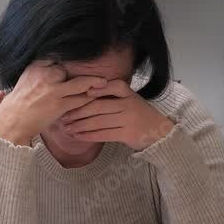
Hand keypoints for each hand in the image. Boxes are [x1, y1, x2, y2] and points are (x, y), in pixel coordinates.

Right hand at [0, 63, 106, 145]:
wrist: (11, 123)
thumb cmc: (17, 105)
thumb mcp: (25, 82)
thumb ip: (40, 74)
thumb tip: (57, 69)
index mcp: (35, 68)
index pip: (57, 58)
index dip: (69, 61)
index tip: (81, 61)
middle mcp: (44, 76)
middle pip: (69, 70)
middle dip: (80, 74)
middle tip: (95, 75)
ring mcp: (52, 90)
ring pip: (80, 83)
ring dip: (93, 84)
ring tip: (104, 83)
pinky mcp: (59, 105)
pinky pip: (80, 99)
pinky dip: (89, 98)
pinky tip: (95, 98)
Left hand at [59, 79, 173, 149]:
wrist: (159, 132)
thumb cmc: (139, 114)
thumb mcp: (130, 100)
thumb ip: (113, 96)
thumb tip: (87, 92)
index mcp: (128, 94)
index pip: (112, 87)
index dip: (96, 90)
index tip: (79, 94)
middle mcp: (129, 105)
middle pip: (98, 106)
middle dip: (78, 112)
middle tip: (63, 116)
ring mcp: (128, 119)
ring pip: (98, 121)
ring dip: (80, 125)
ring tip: (67, 128)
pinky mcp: (127, 134)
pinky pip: (103, 134)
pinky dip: (88, 136)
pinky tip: (78, 136)